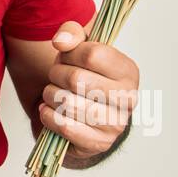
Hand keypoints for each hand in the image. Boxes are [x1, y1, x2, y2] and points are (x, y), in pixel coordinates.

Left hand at [37, 21, 138, 162]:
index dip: (70, 54)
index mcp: (128, 71)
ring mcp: (116, 124)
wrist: (86, 116)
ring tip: (52, 94)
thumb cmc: (84, 76)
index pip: (93, 54)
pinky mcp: (99, 143)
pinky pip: (65, 127)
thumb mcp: (80, 47)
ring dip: (50, 96)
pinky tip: (50, 111)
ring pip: (68, 103)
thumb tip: (61, 42)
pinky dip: (48, 116)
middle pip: (76, 79)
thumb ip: (71, 32)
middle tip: (56, 77)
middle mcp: (128, 98)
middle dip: (56, 75)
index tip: (66, 57)